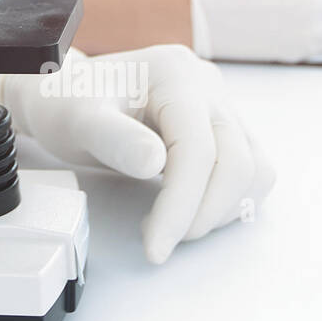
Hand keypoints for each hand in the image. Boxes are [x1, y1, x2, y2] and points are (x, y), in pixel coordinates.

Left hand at [0, 46, 273, 262]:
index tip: (156, 246)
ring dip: (221, 210)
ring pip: (254, 170)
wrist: (67, 96)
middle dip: (203, 213)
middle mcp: (207, 85)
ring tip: (172, 223)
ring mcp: (221, 106)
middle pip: (236, 162)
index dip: (182, 204)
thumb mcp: (78, 119)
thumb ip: (113, 139)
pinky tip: (188, 209)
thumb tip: (156, 164)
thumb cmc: (68, 104)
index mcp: (174, 74)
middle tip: (160, 240)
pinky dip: (228, 201)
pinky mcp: (226, 129)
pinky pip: (251, 171)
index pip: (197, 148)